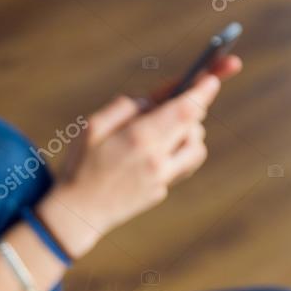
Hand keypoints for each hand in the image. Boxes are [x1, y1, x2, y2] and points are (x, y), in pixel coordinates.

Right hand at [41, 54, 241, 255]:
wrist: (78, 213)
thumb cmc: (80, 165)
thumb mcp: (92, 126)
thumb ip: (124, 107)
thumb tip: (152, 102)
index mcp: (139, 138)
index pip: (186, 109)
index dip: (203, 90)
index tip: (212, 77)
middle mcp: (157, 159)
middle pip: (195, 125)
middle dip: (192, 108)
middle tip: (178, 100)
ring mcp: (162, 178)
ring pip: (197, 147)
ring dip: (187, 133)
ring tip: (160, 131)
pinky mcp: (161, 191)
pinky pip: (182, 165)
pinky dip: (177, 153)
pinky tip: (154, 153)